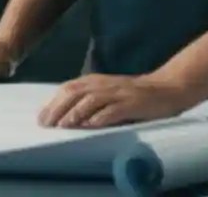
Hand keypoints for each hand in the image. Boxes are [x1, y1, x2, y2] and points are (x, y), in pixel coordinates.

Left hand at [37, 72, 195, 128]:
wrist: (166, 88)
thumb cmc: (134, 94)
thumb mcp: (108, 92)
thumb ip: (89, 99)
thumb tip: (65, 114)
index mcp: (96, 81)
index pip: (68, 88)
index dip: (53, 102)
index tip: (41, 118)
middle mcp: (104, 85)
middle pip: (75, 93)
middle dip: (58, 108)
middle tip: (47, 125)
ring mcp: (118, 93)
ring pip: (91, 100)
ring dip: (75, 113)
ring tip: (64, 125)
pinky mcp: (131, 104)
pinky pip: (113, 110)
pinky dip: (100, 118)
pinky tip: (90, 126)